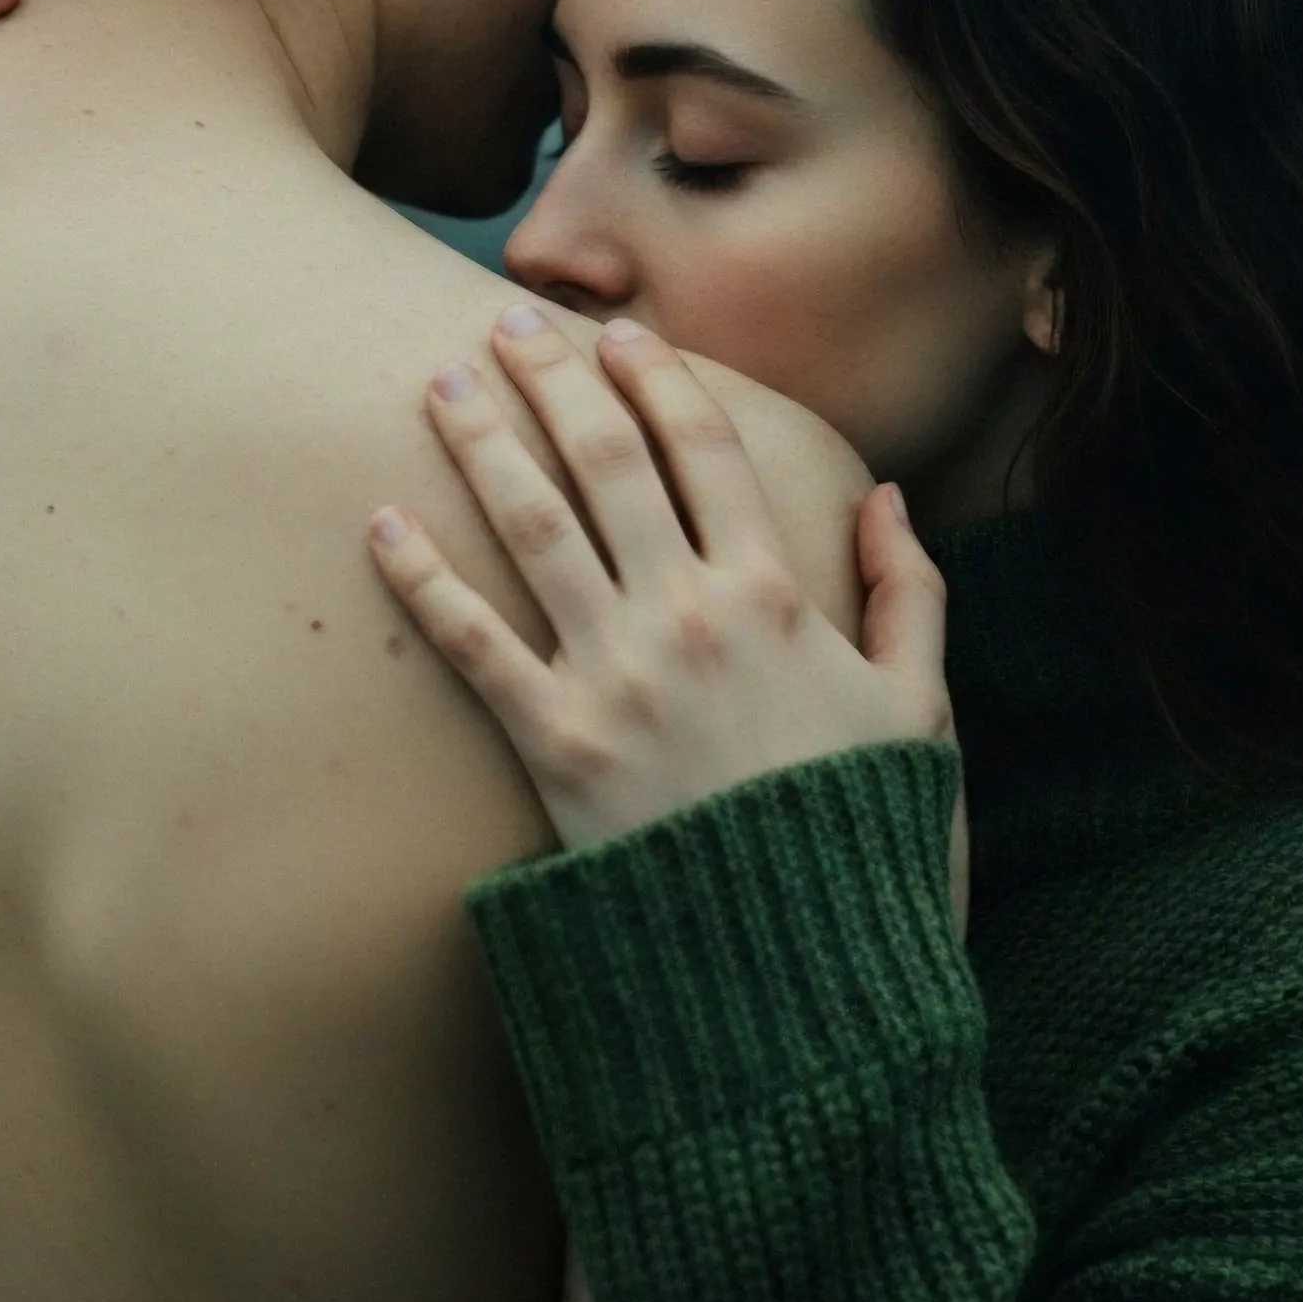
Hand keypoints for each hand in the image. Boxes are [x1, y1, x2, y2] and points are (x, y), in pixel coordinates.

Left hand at [367, 306, 957, 855]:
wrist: (806, 975)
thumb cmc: (869, 847)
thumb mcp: (922, 714)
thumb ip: (908, 595)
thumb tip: (884, 496)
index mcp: (776, 597)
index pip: (706, 452)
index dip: (660, 380)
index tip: (621, 334)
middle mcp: (688, 618)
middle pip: (605, 463)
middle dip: (553, 382)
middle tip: (506, 326)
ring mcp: (615, 678)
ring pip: (533, 527)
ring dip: (482, 444)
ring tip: (439, 384)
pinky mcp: (554, 747)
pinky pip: (472, 645)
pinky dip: (422, 579)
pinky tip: (381, 524)